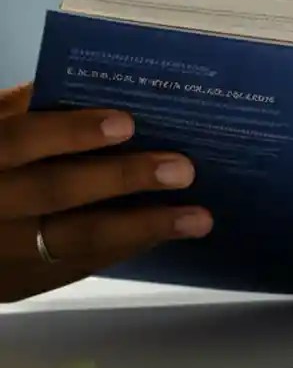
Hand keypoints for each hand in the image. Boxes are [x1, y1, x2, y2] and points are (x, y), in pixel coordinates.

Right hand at [0, 83, 211, 302]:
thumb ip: (30, 111)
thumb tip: (103, 88)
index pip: (18, 142)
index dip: (69, 132)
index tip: (126, 123)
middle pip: (54, 192)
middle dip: (121, 179)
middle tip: (182, 170)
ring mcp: (5, 250)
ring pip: (75, 239)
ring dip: (143, 227)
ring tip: (198, 218)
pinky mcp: (25, 280)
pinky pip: (82, 264)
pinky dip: (129, 246)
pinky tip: (169, 233)